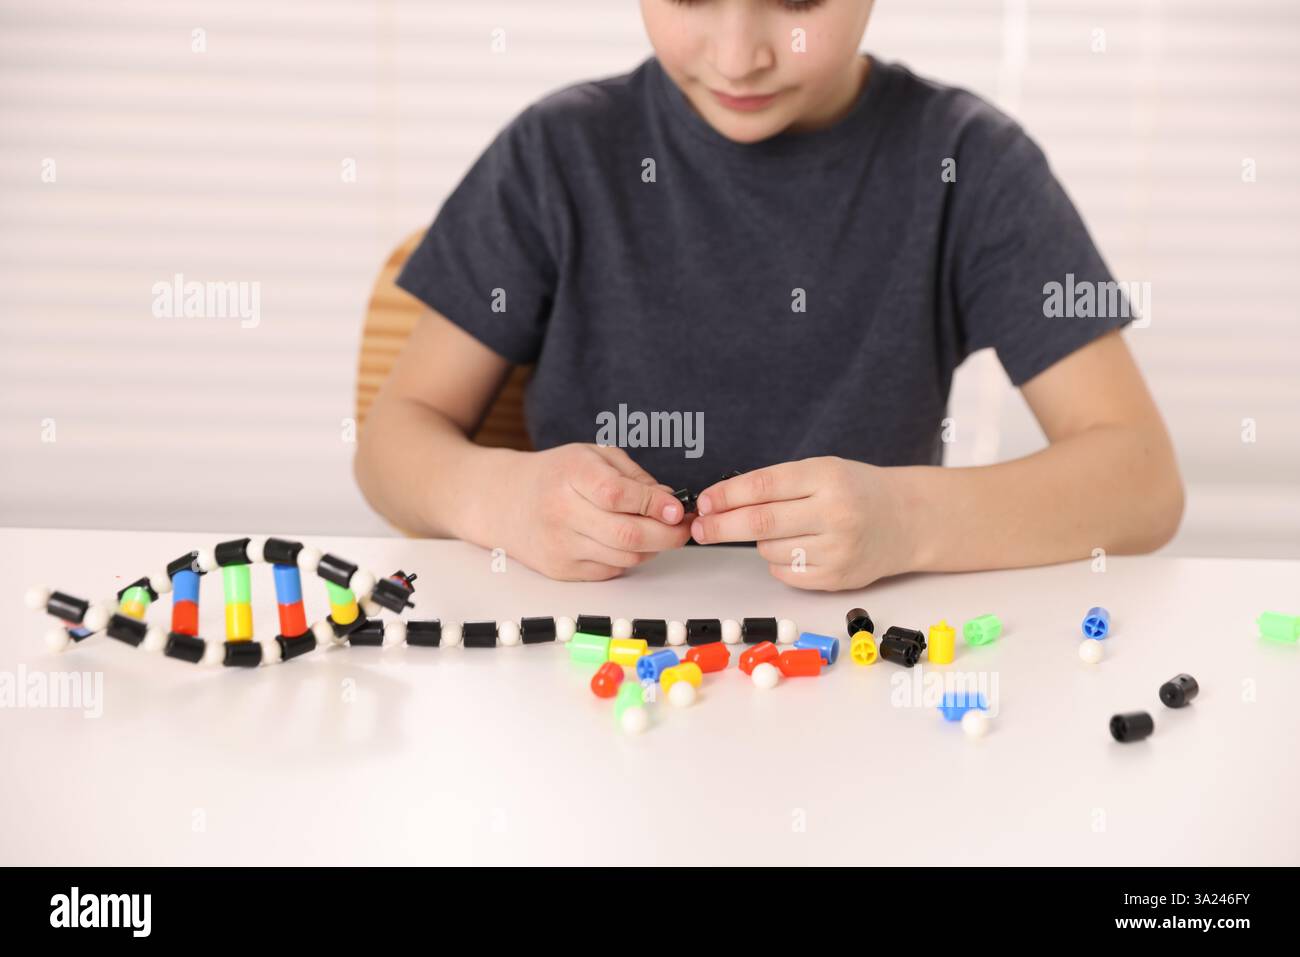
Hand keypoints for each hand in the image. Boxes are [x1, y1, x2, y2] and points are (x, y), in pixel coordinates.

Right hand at [488, 443, 690, 580]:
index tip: (678, 509)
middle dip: (667, 535)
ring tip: (660, 532)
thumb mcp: (592, 456)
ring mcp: (559, 545)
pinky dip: (629, 559)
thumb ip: (634, 476)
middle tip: (684, 529)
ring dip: (653, 548)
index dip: (655, 505)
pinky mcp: (561, 570)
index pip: (618, 495)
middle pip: (627, 535)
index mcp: (569, 474)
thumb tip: (670, 503)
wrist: (502, 502)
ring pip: (624, 558)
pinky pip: (611, 571)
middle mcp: (560, 512)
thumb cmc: (555, 474)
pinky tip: (629, 543)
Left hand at [689, 457, 913, 590]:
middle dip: (721, 526)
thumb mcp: (823, 471)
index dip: (726, 494)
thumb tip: (719, 503)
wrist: (907, 520)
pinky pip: (785, 572)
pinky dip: (777, 561)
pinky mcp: (837, 577)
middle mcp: (834, 513)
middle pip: (759, 522)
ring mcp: (837, 548)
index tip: (704, 501)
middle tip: (700, 528)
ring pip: (768, 549)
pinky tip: (796, 547)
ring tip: (782, 529)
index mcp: (827, 477)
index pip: (763, 485)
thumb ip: (777, 485)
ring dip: (758, 541)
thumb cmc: (856, 490)